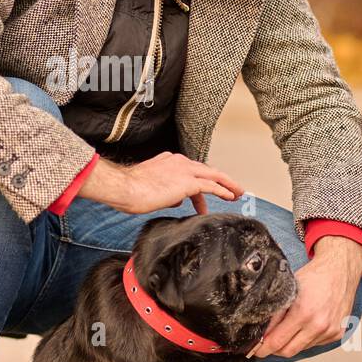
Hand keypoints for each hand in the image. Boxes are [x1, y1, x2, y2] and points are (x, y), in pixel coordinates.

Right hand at [79, 152, 244, 215]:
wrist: (124, 187)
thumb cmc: (130, 189)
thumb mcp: (150, 189)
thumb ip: (166, 192)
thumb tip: (176, 200)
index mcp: (168, 161)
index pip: (190, 171)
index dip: (200, 184)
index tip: (202, 196)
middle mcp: (178, 162)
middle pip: (206, 170)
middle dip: (221, 180)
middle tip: (232, 189)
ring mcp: (184, 170)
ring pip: (214, 175)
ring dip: (227, 184)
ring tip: (237, 193)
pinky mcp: (188, 182)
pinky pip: (211, 186)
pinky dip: (223, 190)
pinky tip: (230, 196)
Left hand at [250, 235, 361, 360]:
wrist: (340, 271)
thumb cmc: (314, 276)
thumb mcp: (288, 289)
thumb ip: (275, 312)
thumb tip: (261, 331)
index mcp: (304, 313)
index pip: (277, 341)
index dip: (262, 348)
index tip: (255, 349)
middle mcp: (319, 325)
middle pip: (288, 351)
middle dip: (274, 349)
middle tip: (266, 344)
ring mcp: (330, 331)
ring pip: (301, 348)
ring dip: (291, 342)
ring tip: (287, 329)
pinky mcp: (337, 334)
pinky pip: (314, 344)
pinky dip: (305, 339)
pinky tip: (304, 326)